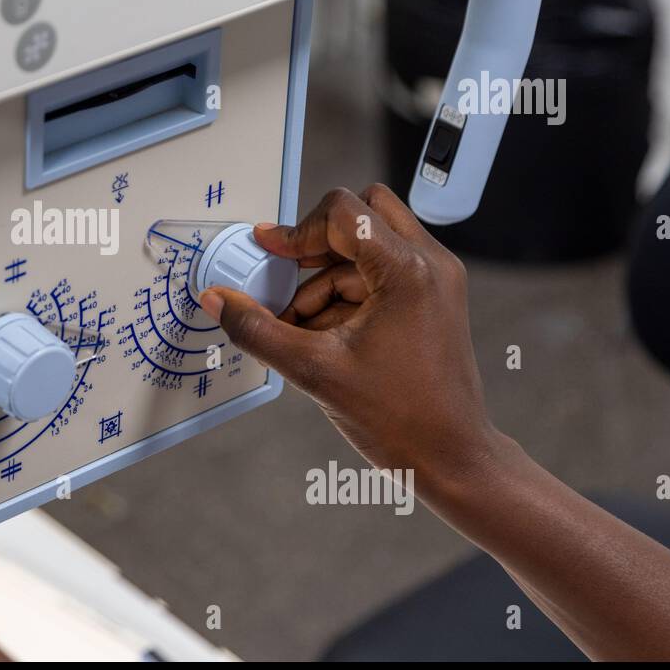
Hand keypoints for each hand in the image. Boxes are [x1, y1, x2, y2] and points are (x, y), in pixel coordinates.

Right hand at [200, 185, 497, 484]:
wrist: (450, 458)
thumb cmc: (402, 419)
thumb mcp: (313, 371)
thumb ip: (257, 330)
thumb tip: (219, 300)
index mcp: (408, 271)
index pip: (344, 211)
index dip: (297, 229)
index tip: (269, 250)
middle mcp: (430, 265)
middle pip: (364, 213)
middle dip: (318, 241)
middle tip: (288, 271)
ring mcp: (435, 281)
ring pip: (368, 246)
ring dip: (327, 276)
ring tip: (298, 325)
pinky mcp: (432, 300)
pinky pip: (380, 274)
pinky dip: (346, 294)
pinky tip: (321, 334)